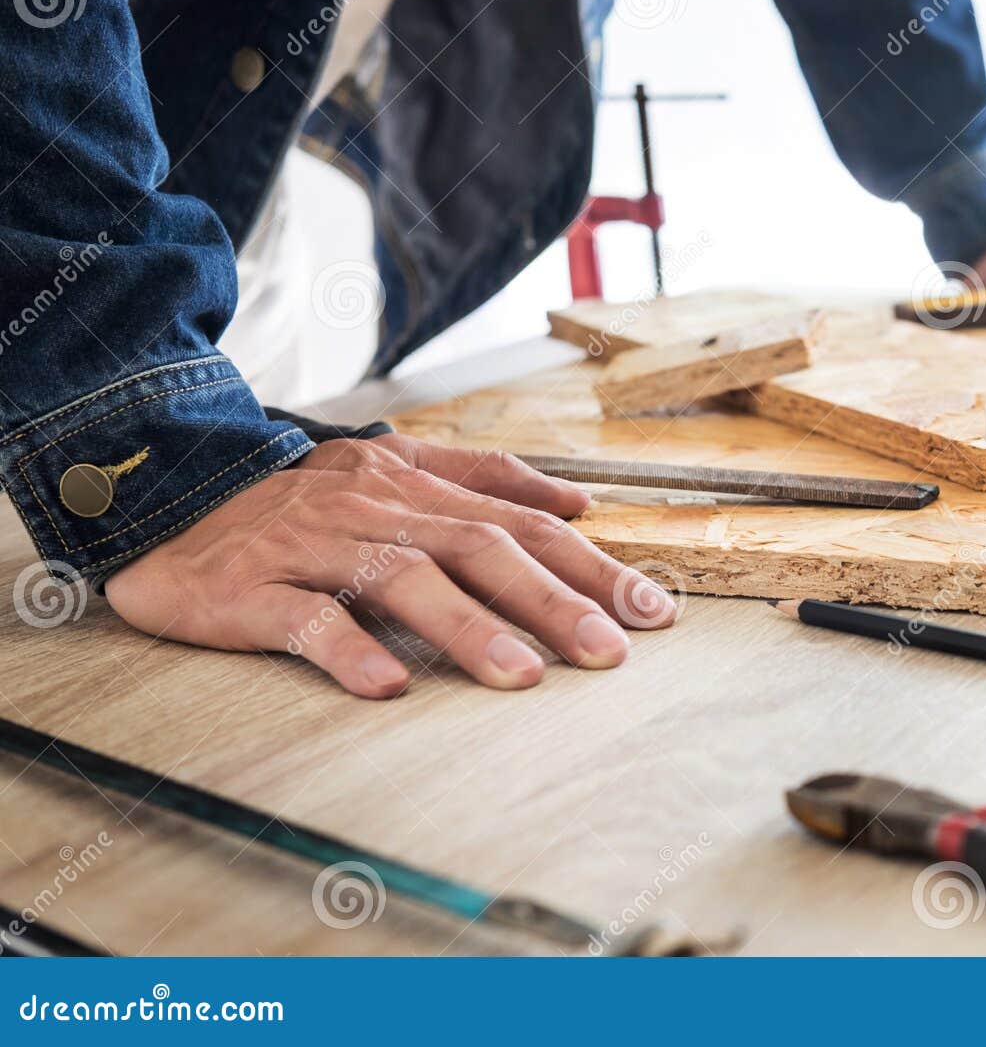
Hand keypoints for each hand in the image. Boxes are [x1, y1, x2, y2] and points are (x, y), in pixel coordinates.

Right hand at [104, 433, 676, 698]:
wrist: (165, 499)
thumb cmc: (298, 504)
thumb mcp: (394, 471)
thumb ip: (483, 477)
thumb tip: (575, 501)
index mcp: (412, 482)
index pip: (518, 522)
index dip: (587, 565)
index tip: (650, 609)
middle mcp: (371, 507)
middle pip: (476, 548)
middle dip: (551, 601)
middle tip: (609, 651)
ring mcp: (310, 545)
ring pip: (401, 580)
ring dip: (467, 629)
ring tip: (522, 677)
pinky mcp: (247, 589)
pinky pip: (304, 619)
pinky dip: (349, 650)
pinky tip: (390, 686)